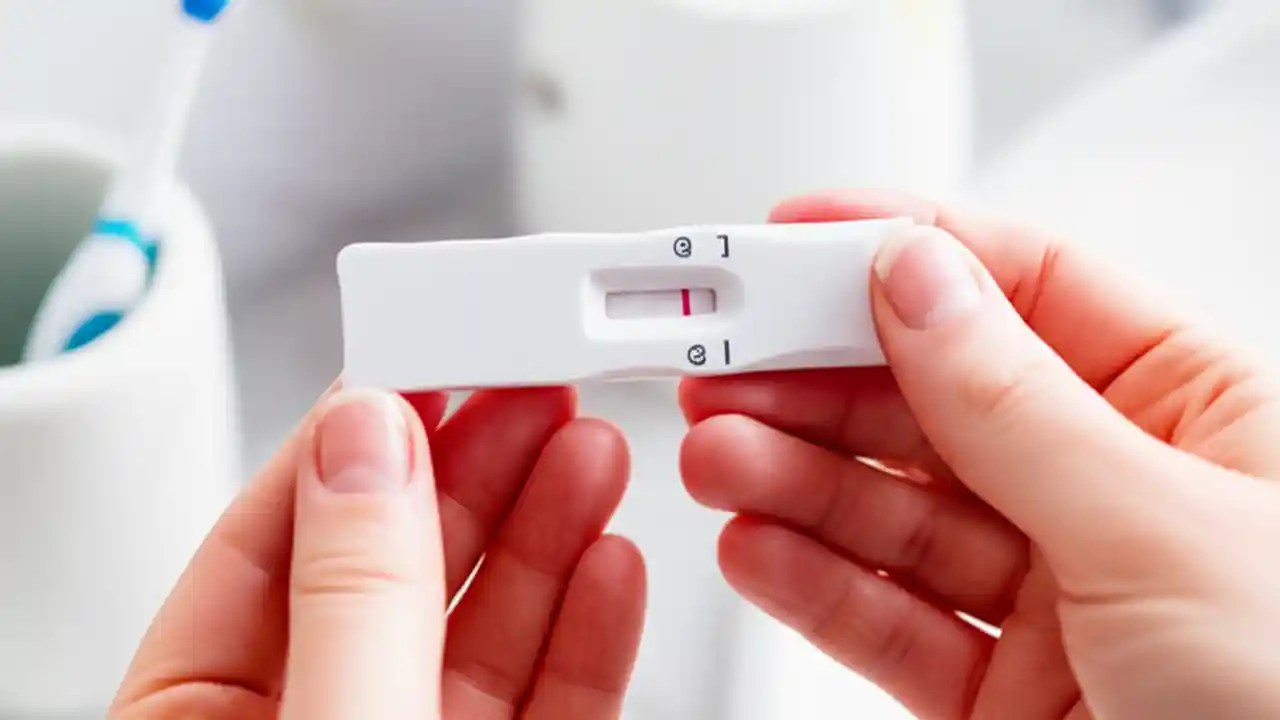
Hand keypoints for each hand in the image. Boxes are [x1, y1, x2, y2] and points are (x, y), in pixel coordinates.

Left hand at [111, 386, 644, 718]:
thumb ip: (351, 597)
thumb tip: (369, 442)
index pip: (273, 541)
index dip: (356, 438)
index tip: (426, 356)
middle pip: (397, 569)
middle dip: (478, 469)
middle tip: (535, 383)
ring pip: (486, 628)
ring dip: (549, 532)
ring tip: (592, 449)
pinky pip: (552, 699)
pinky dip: (589, 632)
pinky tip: (610, 564)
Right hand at [680, 190, 1279, 718]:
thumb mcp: (1165, 531)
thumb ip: (1016, 406)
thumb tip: (917, 282)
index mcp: (1197, 415)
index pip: (1027, 292)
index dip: (907, 253)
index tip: (798, 237)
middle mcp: (1115, 497)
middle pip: (935, 402)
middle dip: (820, 376)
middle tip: (727, 355)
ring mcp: (1052, 599)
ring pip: (893, 512)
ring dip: (793, 476)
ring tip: (719, 452)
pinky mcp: (998, 692)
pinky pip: (886, 618)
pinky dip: (810, 582)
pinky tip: (756, 542)